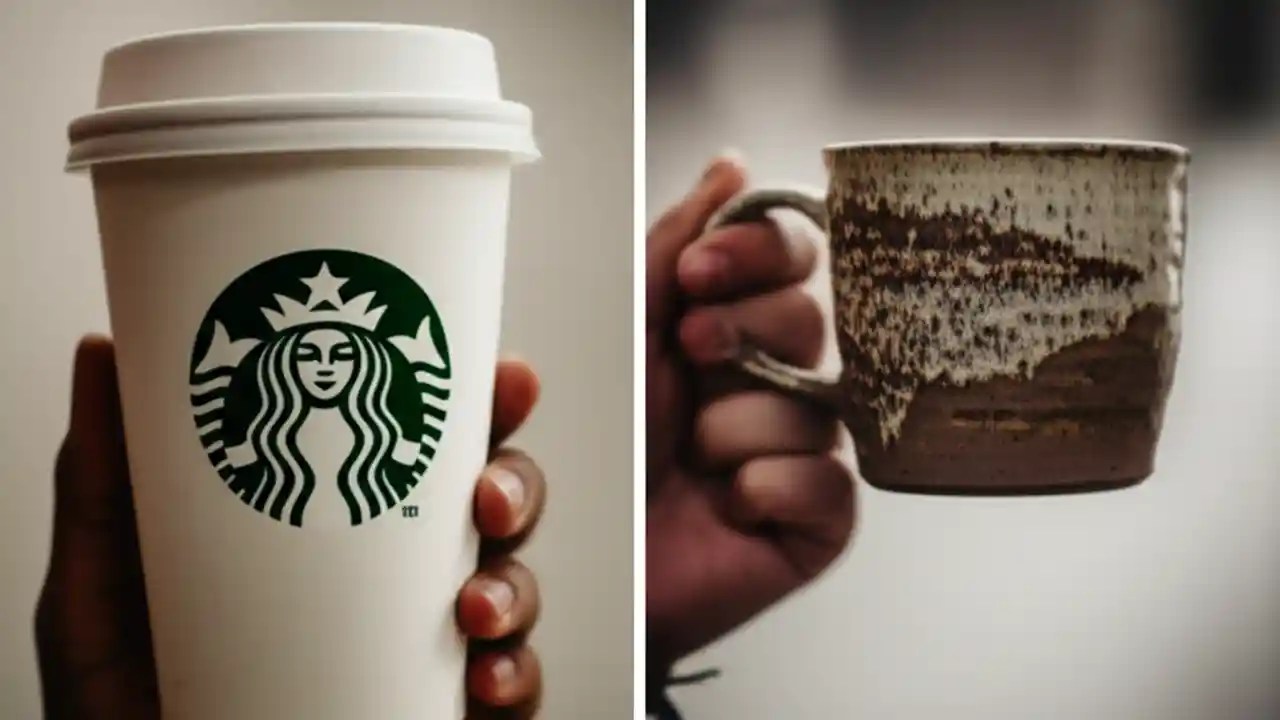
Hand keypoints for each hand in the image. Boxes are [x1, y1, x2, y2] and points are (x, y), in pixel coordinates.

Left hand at [34, 337, 546, 718]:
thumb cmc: (122, 705)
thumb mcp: (99, 592)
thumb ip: (100, 484)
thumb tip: (103, 357)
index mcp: (331, 531)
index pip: (418, 447)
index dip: (474, 405)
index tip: (502, 380)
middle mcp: (390, 582)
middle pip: (488, 506)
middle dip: (514, 485)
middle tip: (487, 499)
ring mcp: (422, 650)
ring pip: (513, 588)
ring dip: (516, 586)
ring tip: (475, 609)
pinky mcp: (443, 715)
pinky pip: (515, 687)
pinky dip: (519, 677)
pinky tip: (485, 679)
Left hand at [646, 156, 855, 672]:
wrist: (605, 562)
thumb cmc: (616, 451)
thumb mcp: (633, 336)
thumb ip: (678, 247)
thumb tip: (731, 165)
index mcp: (746, 327)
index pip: (794, 258)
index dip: (759, 254)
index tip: (699, 274)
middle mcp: (787, 380)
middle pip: (811, 318)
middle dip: (742, 334)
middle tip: (690, 357)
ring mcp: (812, 447)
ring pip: (809, 406)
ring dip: (728, 432)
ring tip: (690, 462)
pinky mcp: (823, 516)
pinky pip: (825, 481)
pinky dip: (762, 491)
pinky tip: (727, 505)